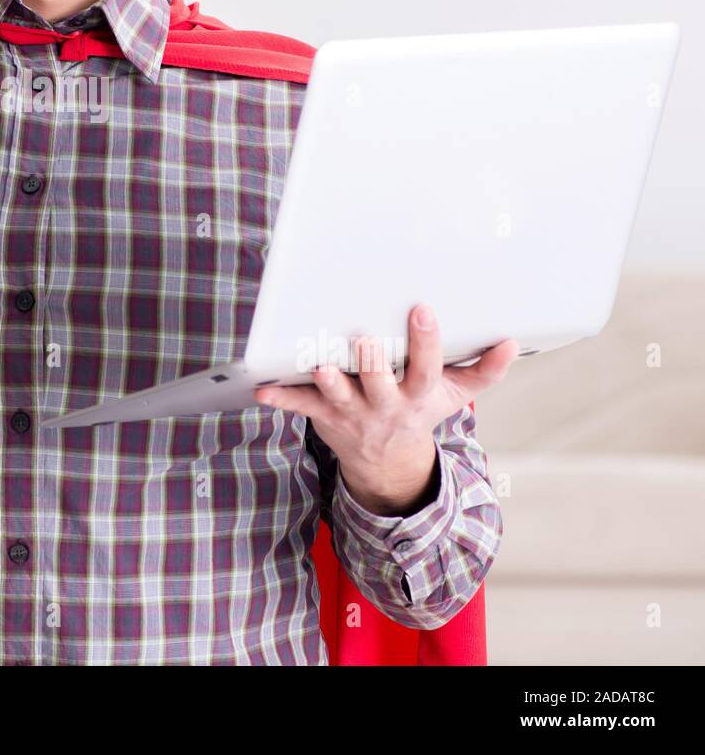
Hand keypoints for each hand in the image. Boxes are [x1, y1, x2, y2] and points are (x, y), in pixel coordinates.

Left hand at [254, 304, 517, 514]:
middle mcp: (384, 405)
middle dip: (372, 364)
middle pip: (379, 385)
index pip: (426, 368)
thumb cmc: (418, 411)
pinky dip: (280, 398)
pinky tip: (261, 390)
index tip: (422, 309)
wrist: (388, 462)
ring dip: (327, 382)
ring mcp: (352, 413)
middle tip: (366, 339)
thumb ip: (483, 371)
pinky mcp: (324, 416)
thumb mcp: (453, 395)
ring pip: (338, 397)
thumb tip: (512, 343)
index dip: (426, 342)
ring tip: (319, 364)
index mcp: (416, 396)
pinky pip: (300, 406)